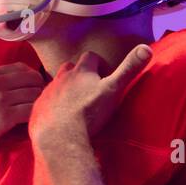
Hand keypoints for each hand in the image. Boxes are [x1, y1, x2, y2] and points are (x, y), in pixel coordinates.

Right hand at [0, 48, 45, 158]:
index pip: (21, 68)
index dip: (31, 78)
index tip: (32, 90)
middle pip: (32, 79)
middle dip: (39, 90)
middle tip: (40, 103)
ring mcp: (0, 99)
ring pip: (35, 94)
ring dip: (39, 104)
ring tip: (39, 114)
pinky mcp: (3, 118)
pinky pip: (31, 111)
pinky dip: (35, 116)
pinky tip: (32, 124)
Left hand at [27, 45, 152, 143]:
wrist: (59, 137)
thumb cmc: (88, 112)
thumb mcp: (113, 90)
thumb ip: (129, 69)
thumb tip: (147, 47)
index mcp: (81, 71)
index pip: (90, 57)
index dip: (99, 63)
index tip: (105, 75)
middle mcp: (62, 77)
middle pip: (70, 67)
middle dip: (79, 73)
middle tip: (89, 88)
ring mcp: (48, 93)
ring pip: (56, 84)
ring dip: (65, 89)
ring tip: (74, 103)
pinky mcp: (38, 109)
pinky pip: (45, 102)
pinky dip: (52, 106)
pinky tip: (59, 118)